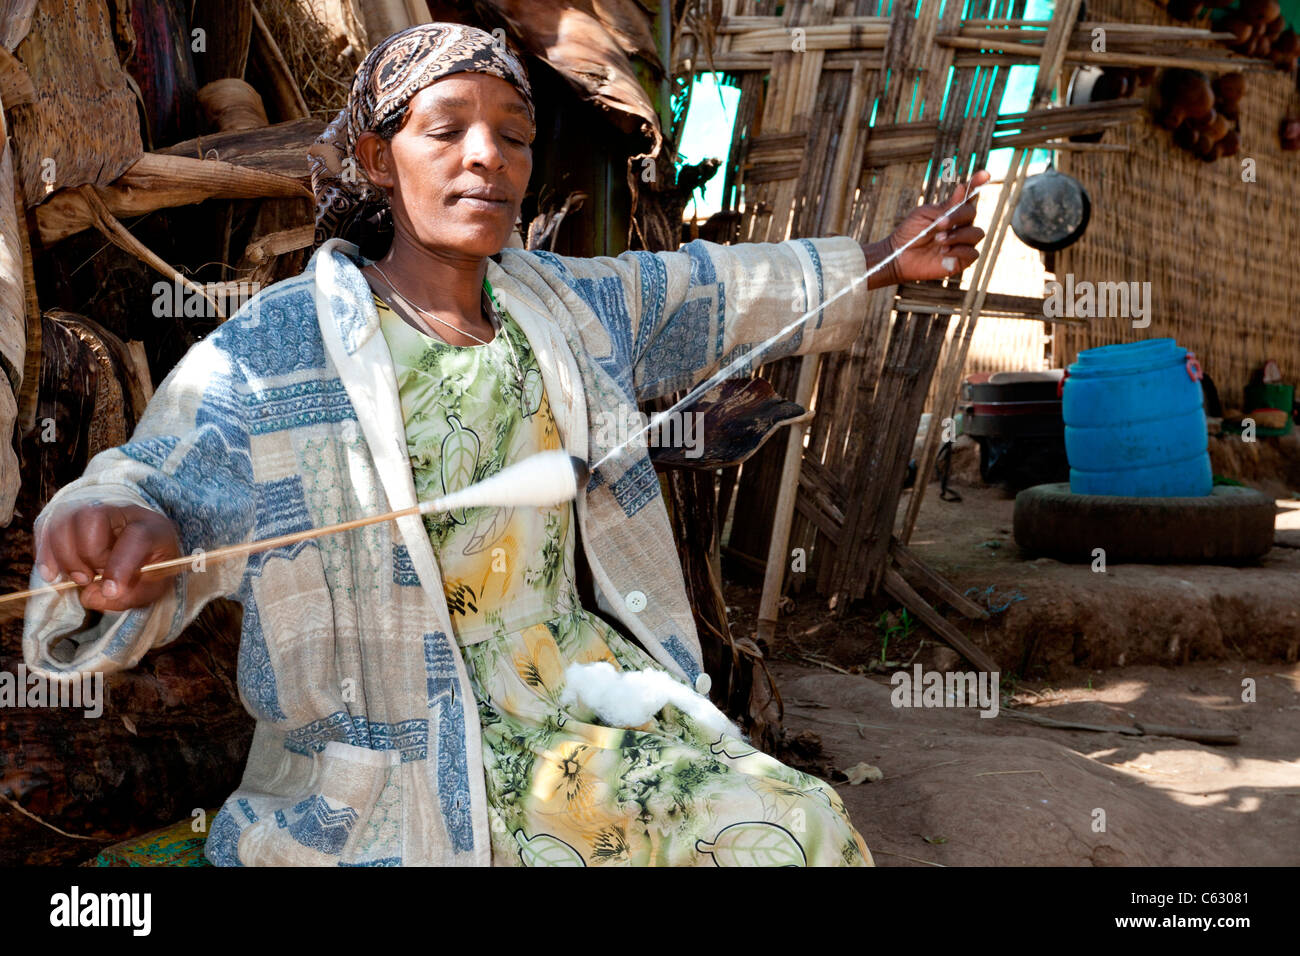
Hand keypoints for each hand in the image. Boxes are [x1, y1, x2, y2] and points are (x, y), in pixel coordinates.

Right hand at [35, 504, 181, 611]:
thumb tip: (89, 596)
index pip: (137, 536)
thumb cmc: (150, 570)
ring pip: (66, 520)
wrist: (147, 552)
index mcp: (154, 528)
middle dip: (86, 554)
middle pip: (92, 518)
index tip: (111, 591)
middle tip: (90, 579)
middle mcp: (123, 512)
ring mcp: (96, 511)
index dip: (120, 565)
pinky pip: (49, 527)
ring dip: (64, 554)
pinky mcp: (73, 519)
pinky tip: (52, 574)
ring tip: (78, 578)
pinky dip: (45, 552)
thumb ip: (129, 596)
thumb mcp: (153, 588)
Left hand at [882, 169, 989, 283]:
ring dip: (958, 235)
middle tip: (939, 223)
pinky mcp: (962, 260)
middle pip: (972, 213)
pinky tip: (944, 252)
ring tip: (939, 240)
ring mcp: (963, 243)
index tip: (985, 174)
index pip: (968, 195)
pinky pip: (973, 253)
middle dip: (957, 217)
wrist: (899, 256)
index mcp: (952, 211)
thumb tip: (962, 188)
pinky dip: (960, 250)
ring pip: (977, 234)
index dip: (977, 183)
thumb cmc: (910, 233)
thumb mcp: (924, 215)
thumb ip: (945, 206)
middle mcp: (961, 225)